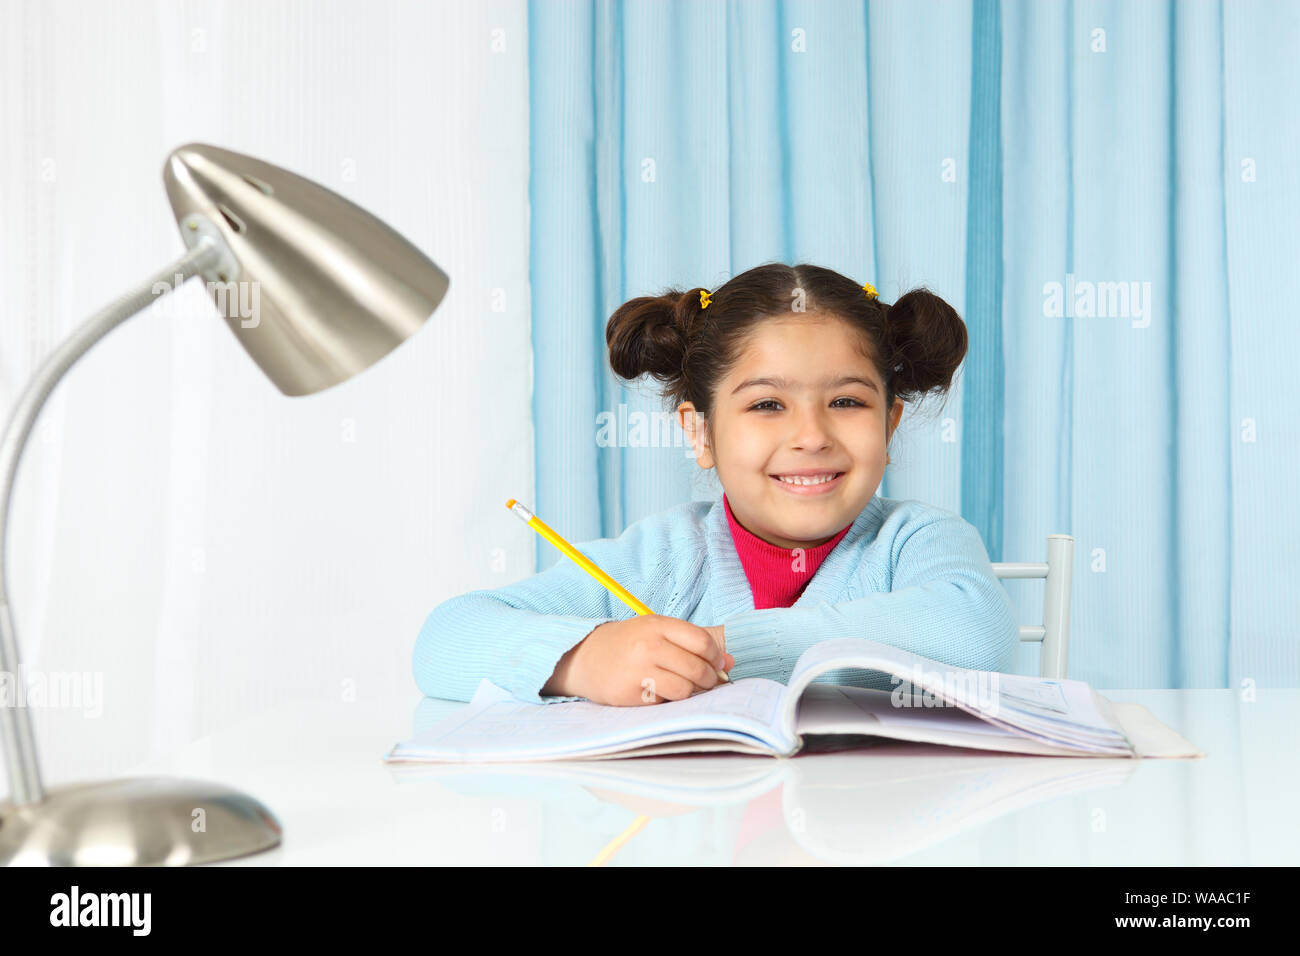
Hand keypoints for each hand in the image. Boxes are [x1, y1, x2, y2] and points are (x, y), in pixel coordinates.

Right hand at [563, 615, 735, 706]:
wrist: (585, 657)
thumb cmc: (629, 644)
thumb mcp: (658, 631)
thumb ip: (694, 642)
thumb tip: (730, 662)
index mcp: (658, 624)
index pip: (702, 642)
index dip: (716, 657)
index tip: (717, 663)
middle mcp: (648, 645)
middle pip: (697, 668)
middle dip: (709, 679)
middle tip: (706, 682)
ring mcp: (638, 670)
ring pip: (685, 689)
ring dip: (691, 693)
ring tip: (684, 688)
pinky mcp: (630, 694)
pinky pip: (666, 702)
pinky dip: (670, 701)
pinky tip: (660, 693)